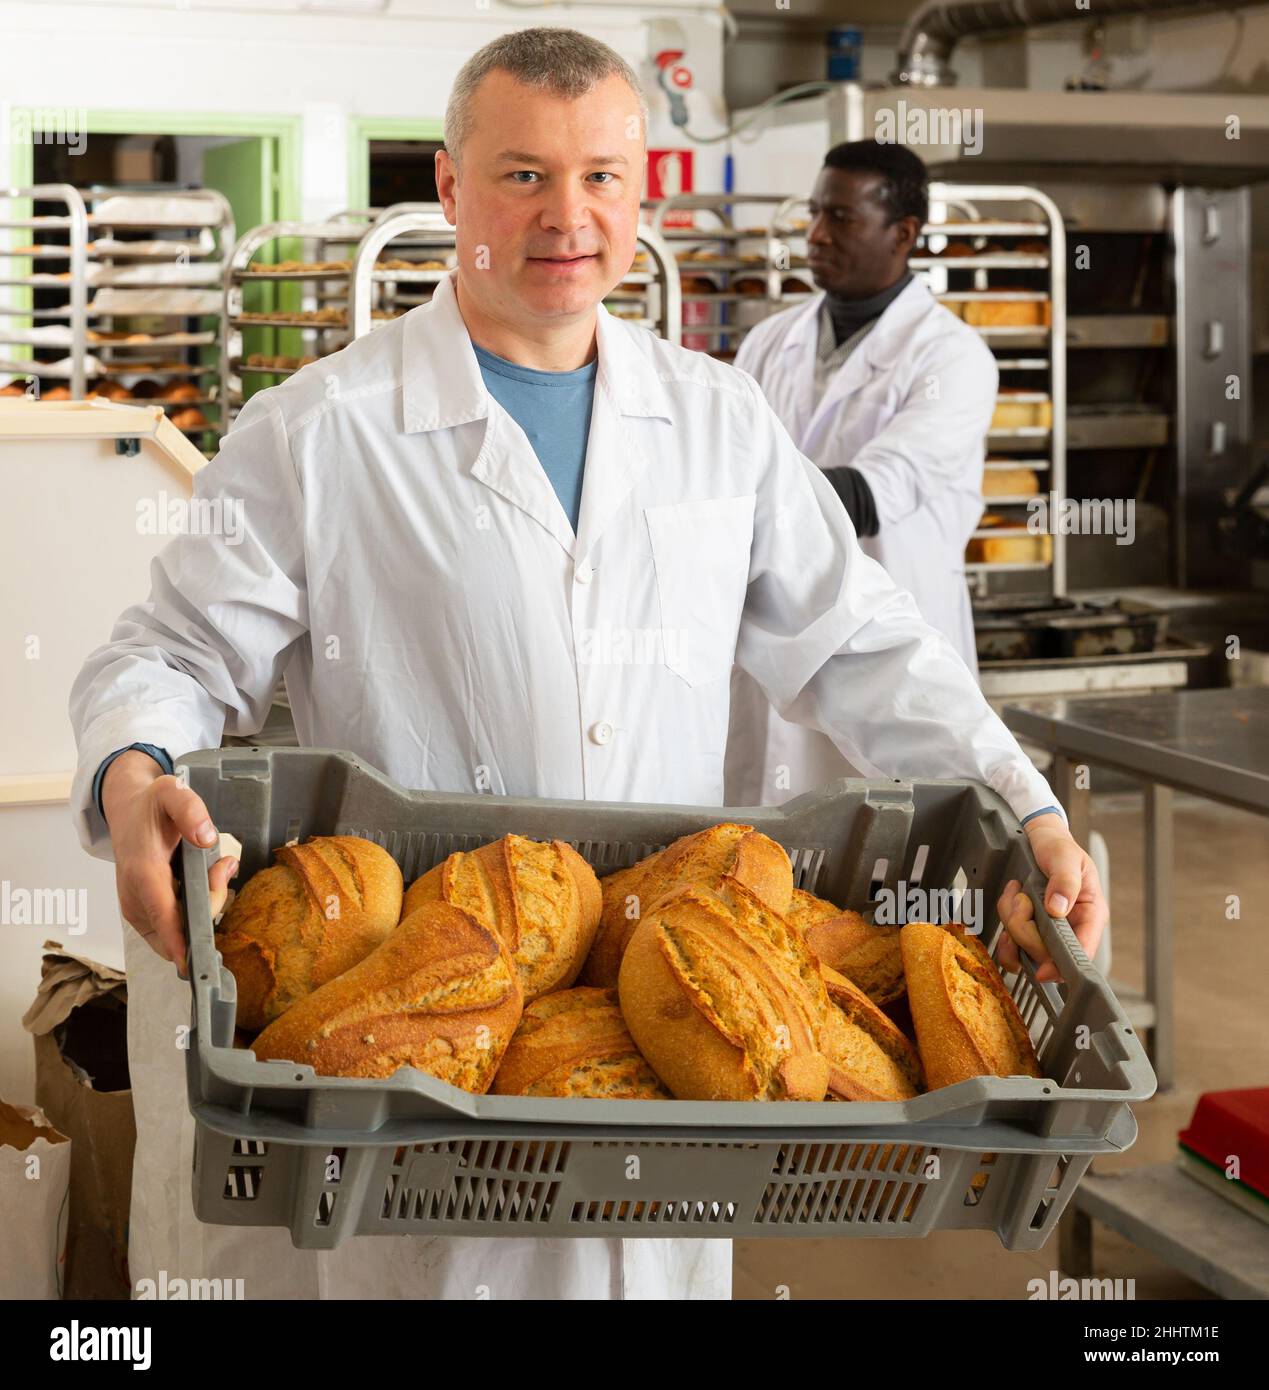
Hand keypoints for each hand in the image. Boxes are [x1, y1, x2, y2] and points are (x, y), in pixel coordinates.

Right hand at [102, 752, 239, 974]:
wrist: (128, 810)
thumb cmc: (150, 805)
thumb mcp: (171, 792)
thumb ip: (190, 811)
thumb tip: (207, 839)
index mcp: (142, 873)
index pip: (163, 918)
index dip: (181, 943)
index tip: (197, 964)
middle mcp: (137, 899)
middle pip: (179, 930)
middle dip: (211, 906)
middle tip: (222, 867)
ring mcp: (140, 910)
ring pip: (180, 931)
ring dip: (206, 904)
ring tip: (215, 867)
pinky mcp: (147, 913)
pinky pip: (177, 925)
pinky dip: (197, 908)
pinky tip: (205, 878)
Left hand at [996, 812, 1106, 984]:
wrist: (1040, 841)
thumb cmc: (1059, 848)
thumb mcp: (1065, 858)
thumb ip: (1065, 881)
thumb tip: (1058, 909)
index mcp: (1090, 916)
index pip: (1083, 952)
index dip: (1062, 966)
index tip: (1042, 971)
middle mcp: (1072, 929)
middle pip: (1046, 953)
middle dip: (1024, 928)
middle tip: (1021, 899)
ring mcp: (1050, 933)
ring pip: (1025, 950)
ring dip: (1011, 923)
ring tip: (1015, 895)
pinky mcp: (1031, 932)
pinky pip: (1013, 946)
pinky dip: (1004, 929)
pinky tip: (1008, 906)